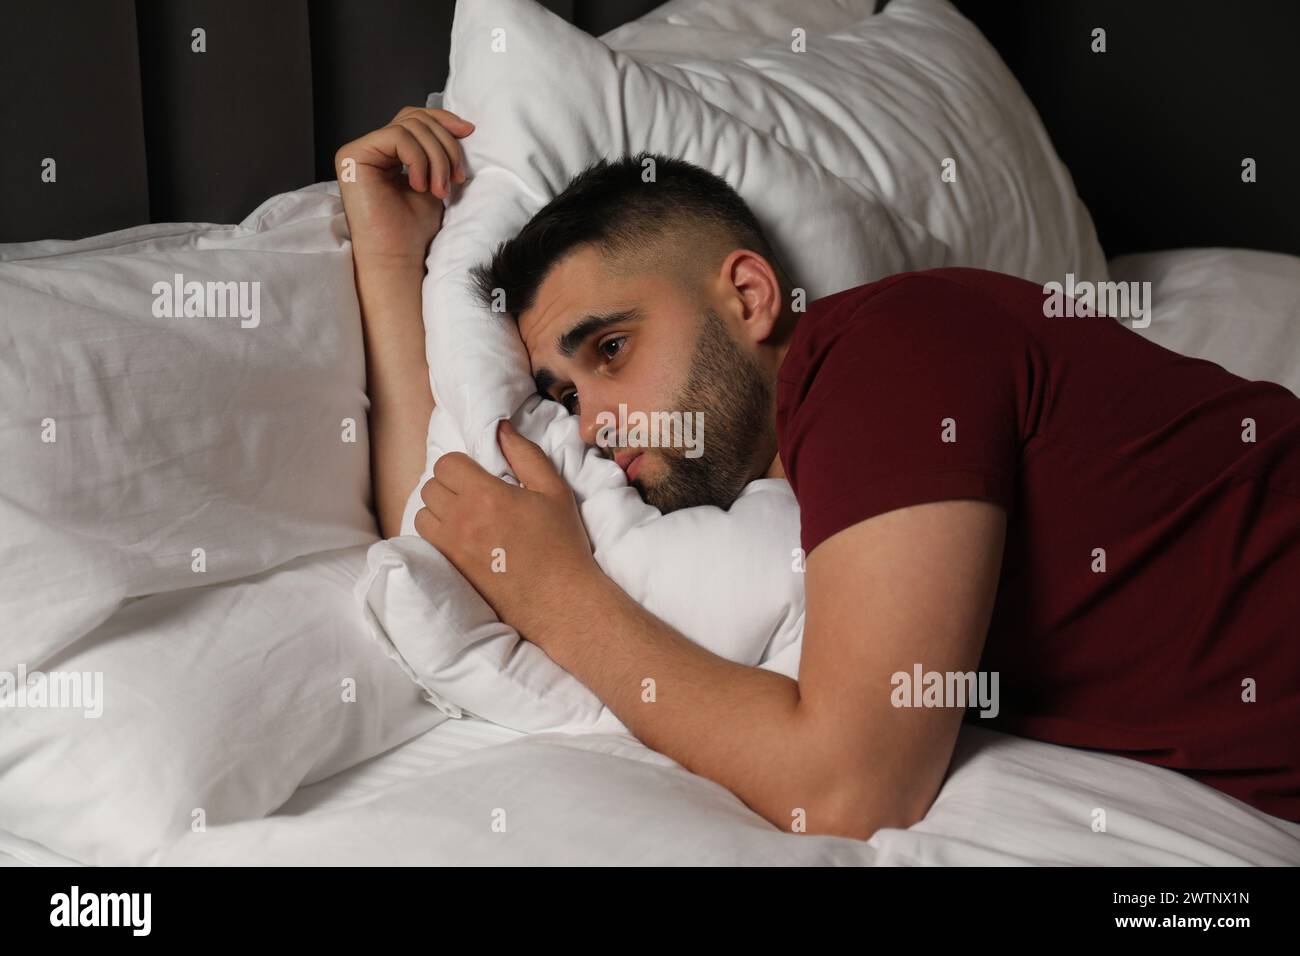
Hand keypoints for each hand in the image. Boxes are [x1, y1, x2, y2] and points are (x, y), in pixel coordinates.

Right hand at [335, 106, 474, 266]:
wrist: (399, 257)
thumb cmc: (415, 229)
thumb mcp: (435, 180)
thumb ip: (440, 152)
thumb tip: (463, 125)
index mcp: (388, 152)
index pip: (416, 119)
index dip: (444, 121)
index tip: (469, 133)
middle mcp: (371, 148)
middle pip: (414, 119)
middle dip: (444, 145)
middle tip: (456, 178)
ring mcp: (359, 151)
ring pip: (409, 127)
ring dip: (436, 158)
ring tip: (441, 190)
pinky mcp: (352, 156)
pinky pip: (397, 137)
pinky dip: (418, 160)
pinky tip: (420, 187)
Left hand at [414, 420, 599, 646]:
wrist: (560, 599)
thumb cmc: (561, 543)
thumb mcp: (553, 490)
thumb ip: (524, 454)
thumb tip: (500, 429)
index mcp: (486, 495)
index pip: (446, 464)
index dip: (461, 465)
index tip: (479, 475)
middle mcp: (461, 520)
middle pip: (430, 487)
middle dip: (449, 485)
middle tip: (475, 495)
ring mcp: (452, 548)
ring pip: (422, 515)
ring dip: (438, 511)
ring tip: (465, 517)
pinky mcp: (451, 569)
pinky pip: (426, 541)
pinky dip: (437, 534)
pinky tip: (462, 539)